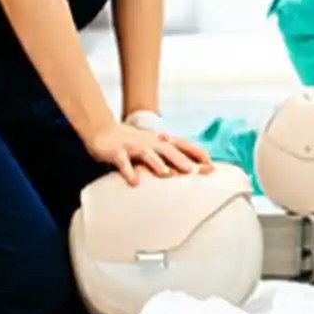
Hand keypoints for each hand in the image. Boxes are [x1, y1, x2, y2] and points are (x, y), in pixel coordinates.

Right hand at [86, 122, 213, 186]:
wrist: (103, 131)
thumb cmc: (133, 142)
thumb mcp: (153, 145)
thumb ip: (168, 154)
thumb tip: (191, 167)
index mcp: (159, 140)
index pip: (181, 144)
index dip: (195, 152)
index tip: (210, 162)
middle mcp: (149, 142)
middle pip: (167, 149)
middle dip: (180, 159)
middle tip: (192, 170)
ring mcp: (133, 146)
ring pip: (147, 154)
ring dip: (157, 163)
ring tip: (166, 174)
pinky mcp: (116, 152)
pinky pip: (123, 162)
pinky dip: (128, 172)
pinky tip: (135, 183)